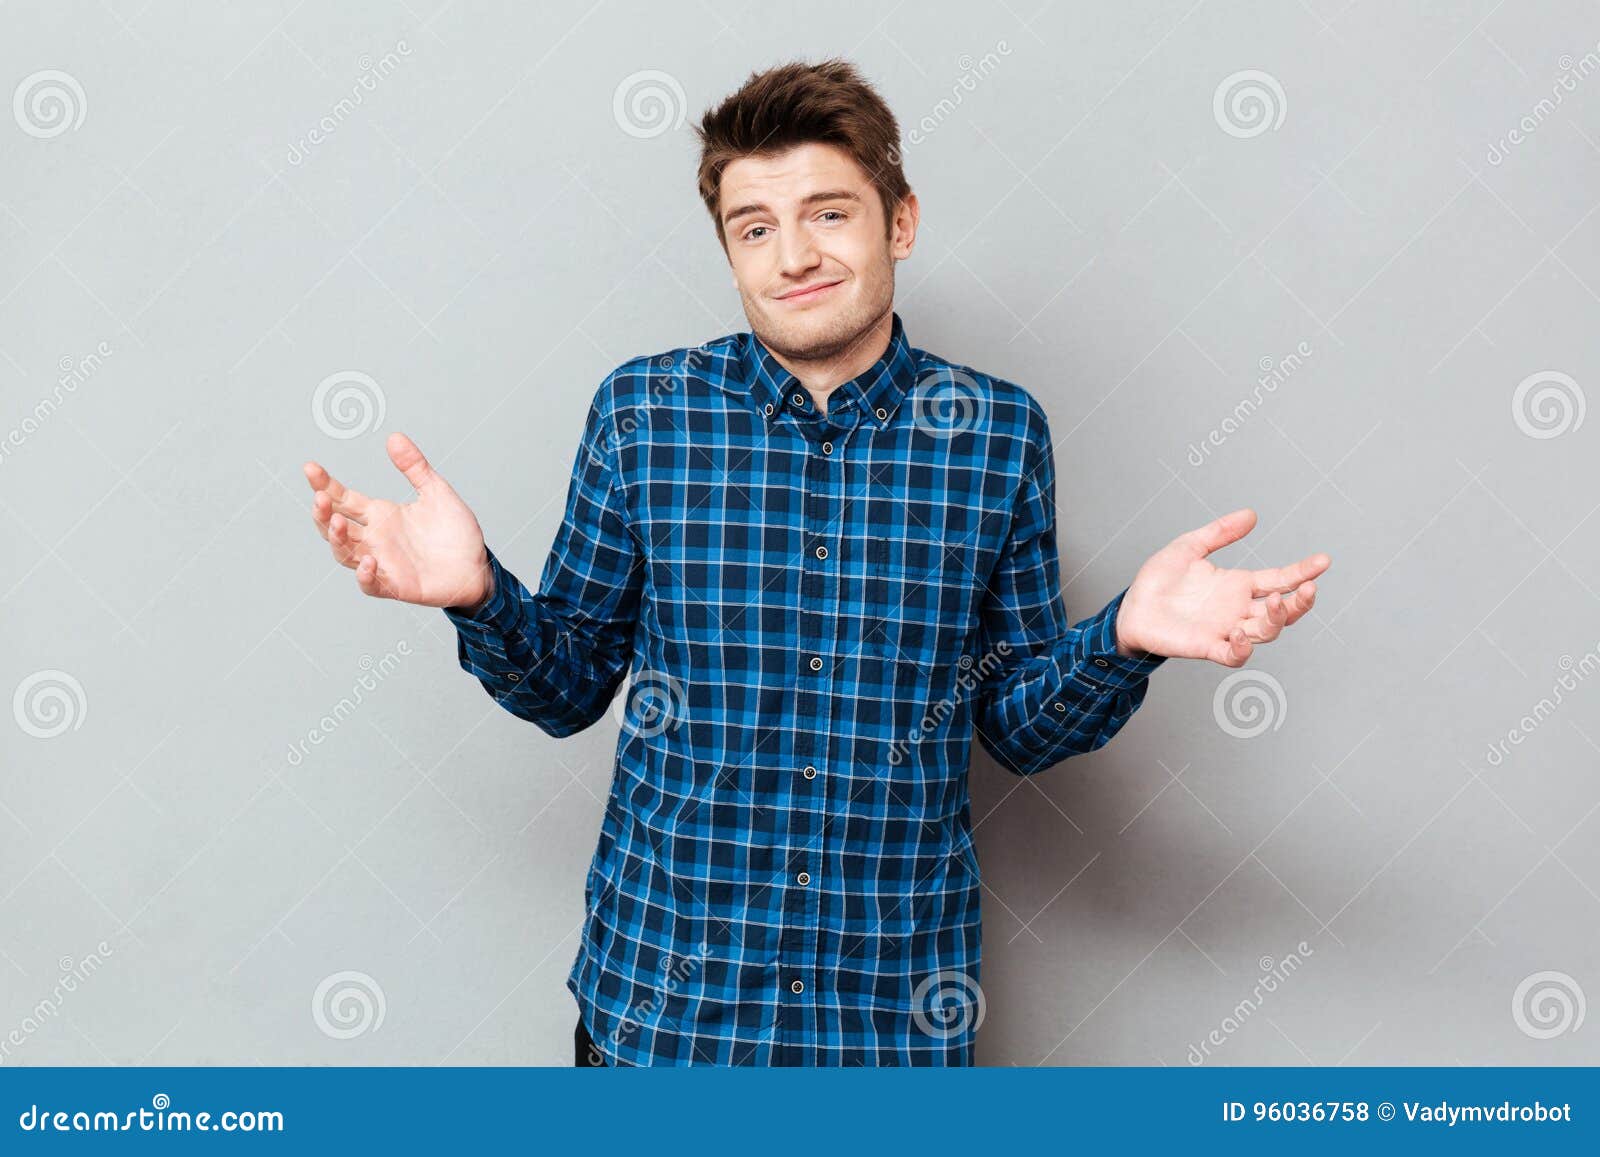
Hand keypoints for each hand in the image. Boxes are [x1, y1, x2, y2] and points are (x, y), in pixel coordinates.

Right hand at [304, 432, 492, 610]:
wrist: (478, 567)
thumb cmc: (455, 532)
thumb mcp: (437, 492)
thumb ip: (415, 467)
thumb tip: (394, 436)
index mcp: (380, 515)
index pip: (343, 499)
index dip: (325, 484)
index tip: (310, 467)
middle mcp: (375, 539)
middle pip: (335, 527)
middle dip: (323, 513)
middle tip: (319, 498)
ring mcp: (383, 563)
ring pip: (345, 554)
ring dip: (337, 540)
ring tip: (337, 522)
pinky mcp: (397, 586)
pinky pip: (372, 584)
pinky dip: (366, 575)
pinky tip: (368, 562)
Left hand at [1114, 508, 1327, 667]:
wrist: (1130, 608)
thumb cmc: (1159, 581)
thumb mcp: (1189, 547)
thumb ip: (1219, 532)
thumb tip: (1252, 514)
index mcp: (1238, 585)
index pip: (1280, 579)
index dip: (1303, 571)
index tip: (1324, 560)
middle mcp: (1238, 609)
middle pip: (1283, 611)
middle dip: (1301, 601)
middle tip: (1309, 587)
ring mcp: (1225, 629)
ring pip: (1266, 632)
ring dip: (1276, 620)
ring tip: (1275, 601)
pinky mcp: (1206, 646)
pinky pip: (1233, 655)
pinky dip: (1242, 648)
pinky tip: (1241, 631)